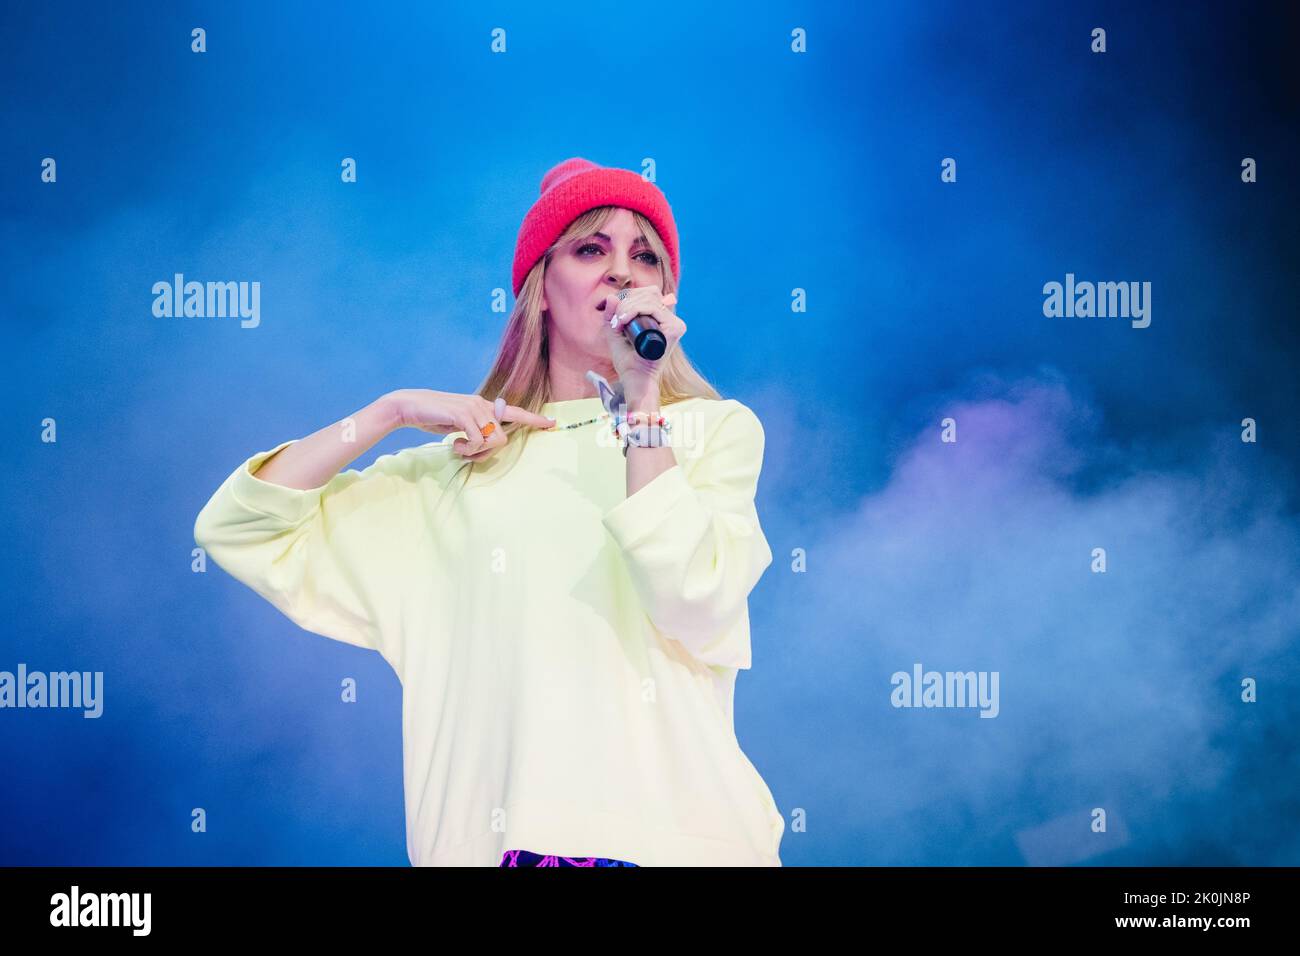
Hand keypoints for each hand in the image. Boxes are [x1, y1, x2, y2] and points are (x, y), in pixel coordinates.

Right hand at [386, 389, 555, 460]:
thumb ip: (474, 429)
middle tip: (467, 453)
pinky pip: (477, 440)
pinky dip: (467, 449)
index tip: (552, 423)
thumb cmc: (432, 417)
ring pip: (492, 440)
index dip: (533, 419)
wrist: (409, 406)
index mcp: (483, 406)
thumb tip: (484, 443)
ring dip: (476, 452)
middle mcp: (482, 404)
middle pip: (502, 438)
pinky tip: (454, 444)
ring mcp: (474, 407)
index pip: (513, 412)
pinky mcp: (463, 414)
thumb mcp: (458, 424)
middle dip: (486, 452)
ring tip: (459, 447)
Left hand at [600, 286, 684, 405]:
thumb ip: (610, 316)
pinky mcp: (675, 329)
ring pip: (650, 299)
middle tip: (616, 321)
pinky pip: (654, 308)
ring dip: (629, 307)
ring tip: (619, 323)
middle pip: (650, 293)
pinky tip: (625, 320)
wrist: (634, 379)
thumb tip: (611, 296)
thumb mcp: (615, 334)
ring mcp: (675, 324)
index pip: (648, 294)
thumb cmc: (627, 361)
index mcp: (661, 320)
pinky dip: (636, 310)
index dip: (630, 298)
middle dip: (628, 302)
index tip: (617, 316)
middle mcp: (670, 320)